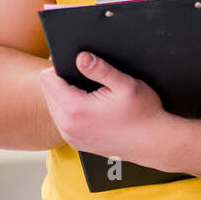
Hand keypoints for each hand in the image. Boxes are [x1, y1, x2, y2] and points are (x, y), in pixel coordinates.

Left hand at [38, 52, 176, 169]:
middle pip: (48, 92)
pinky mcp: (76, 143)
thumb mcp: (126, 85)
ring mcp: (71, 137)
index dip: (62, 67)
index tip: (80, 68)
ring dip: (66, 97)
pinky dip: (71, 112)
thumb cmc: (143, 113)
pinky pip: (62, 120)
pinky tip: (92, 110)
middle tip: (89, 81)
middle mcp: (67, 126)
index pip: (47, 79)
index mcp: (75, 109)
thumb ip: (101, 69)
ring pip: (53, 106)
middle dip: (63, 82)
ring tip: (92, 96)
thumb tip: (81, 56)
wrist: (153, 143)